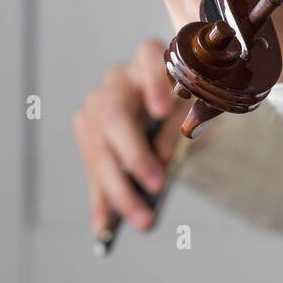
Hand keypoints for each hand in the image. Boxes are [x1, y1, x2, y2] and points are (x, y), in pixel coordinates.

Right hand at [72, 38, 184, 235]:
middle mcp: (118, 79)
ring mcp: (97, 105)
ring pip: (99, 147)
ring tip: (142, 220)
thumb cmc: (188, 102)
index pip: (148, 57)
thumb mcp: (194, 109)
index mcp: (149, 59)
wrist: (175, 106)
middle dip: (134, 154)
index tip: (163, 109)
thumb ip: (176, 127)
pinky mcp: (88, 132)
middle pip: (114, 113)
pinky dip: (102, 199)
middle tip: (157, 184)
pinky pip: (93, 168)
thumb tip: (159, 159)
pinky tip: (104, 226)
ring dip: (118, 189)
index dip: (154, 83)